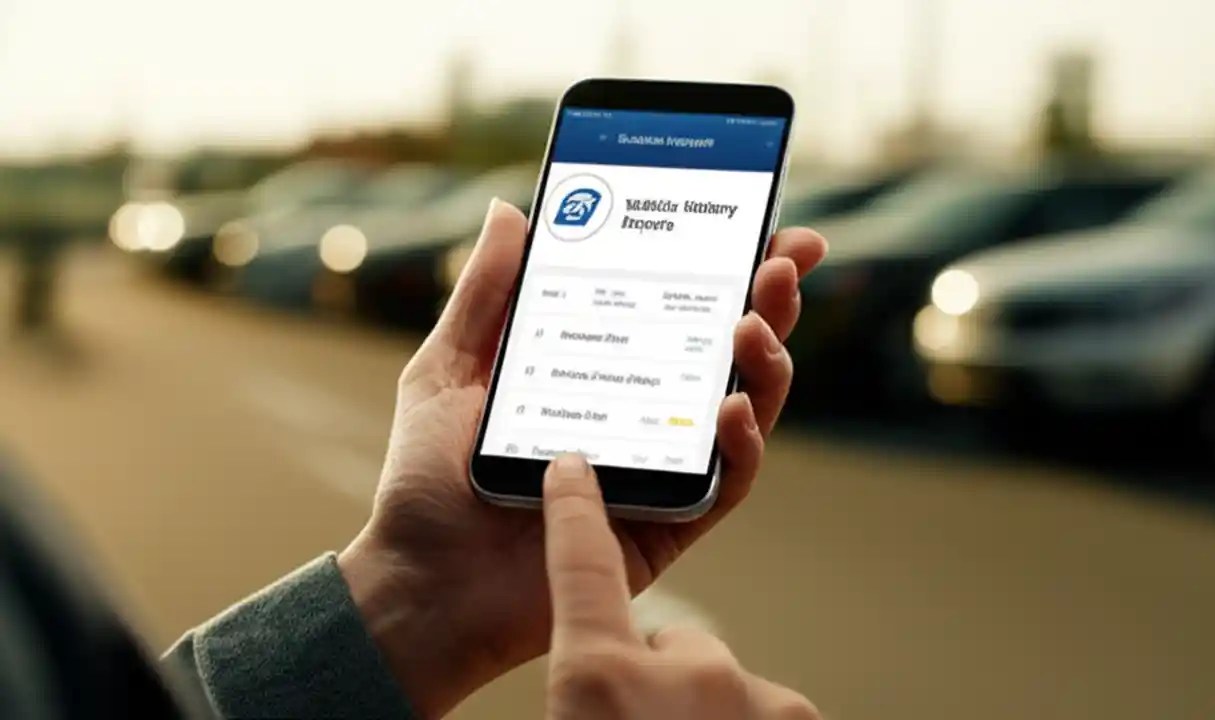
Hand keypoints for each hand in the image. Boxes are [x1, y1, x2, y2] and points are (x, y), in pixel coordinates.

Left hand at [338, 199, 826, 717]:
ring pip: (744, 411)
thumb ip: (484, 293)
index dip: (725, 265)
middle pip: (724, 352)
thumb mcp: (448, 367)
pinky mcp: (669, 526)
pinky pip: (727, 484)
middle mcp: (641, 415)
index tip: (762, 222)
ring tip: (757, 319)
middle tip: (780, 259)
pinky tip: (732, 407)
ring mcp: (661, 470)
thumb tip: (510, 209)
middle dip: (768, 300)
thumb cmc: (428, 480)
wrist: (419, 582)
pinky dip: (742, 445)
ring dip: (767, 362)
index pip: (675, 307)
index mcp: (598, 370)